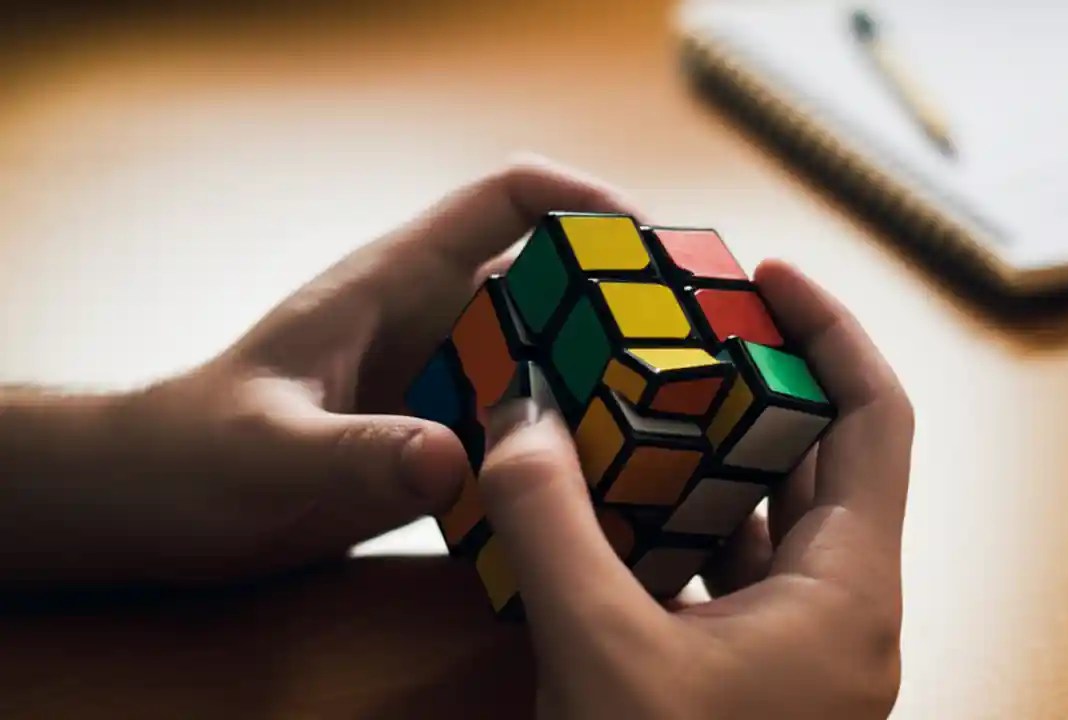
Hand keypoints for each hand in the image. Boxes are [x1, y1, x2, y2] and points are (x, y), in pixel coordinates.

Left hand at [0, 158, 634, 586]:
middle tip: (695, 352)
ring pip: (546, 360)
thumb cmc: (189, 457)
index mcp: (393, 285)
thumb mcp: (267, 452)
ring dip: (603, 385)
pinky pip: (520, 429)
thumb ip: (356, 452)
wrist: (153, 507)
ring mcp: (438, 383)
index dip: (582, 200)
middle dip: (621, 305)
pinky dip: (564, 449)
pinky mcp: (437, 439)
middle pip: (549, 284)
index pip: (503, 203)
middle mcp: (431, 324)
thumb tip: (456, 458)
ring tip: (675, 427)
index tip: (652, 243)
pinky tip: (605, 495)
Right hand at [478, 260, 912, 718]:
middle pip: (816, 458)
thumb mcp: (597, 650)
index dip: (831, 329)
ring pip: (766, 520)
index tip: (768, 272)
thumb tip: (519, 415)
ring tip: (638, 395)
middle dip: (750, 383)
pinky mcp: (755, 681)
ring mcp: (801, 651)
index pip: (875, 417)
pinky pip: (729, 572)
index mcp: (847, 591)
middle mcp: (840, 611)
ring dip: (706, 456)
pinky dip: (680, 526)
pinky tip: (615, 504)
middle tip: (683, 322)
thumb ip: (551, 525)